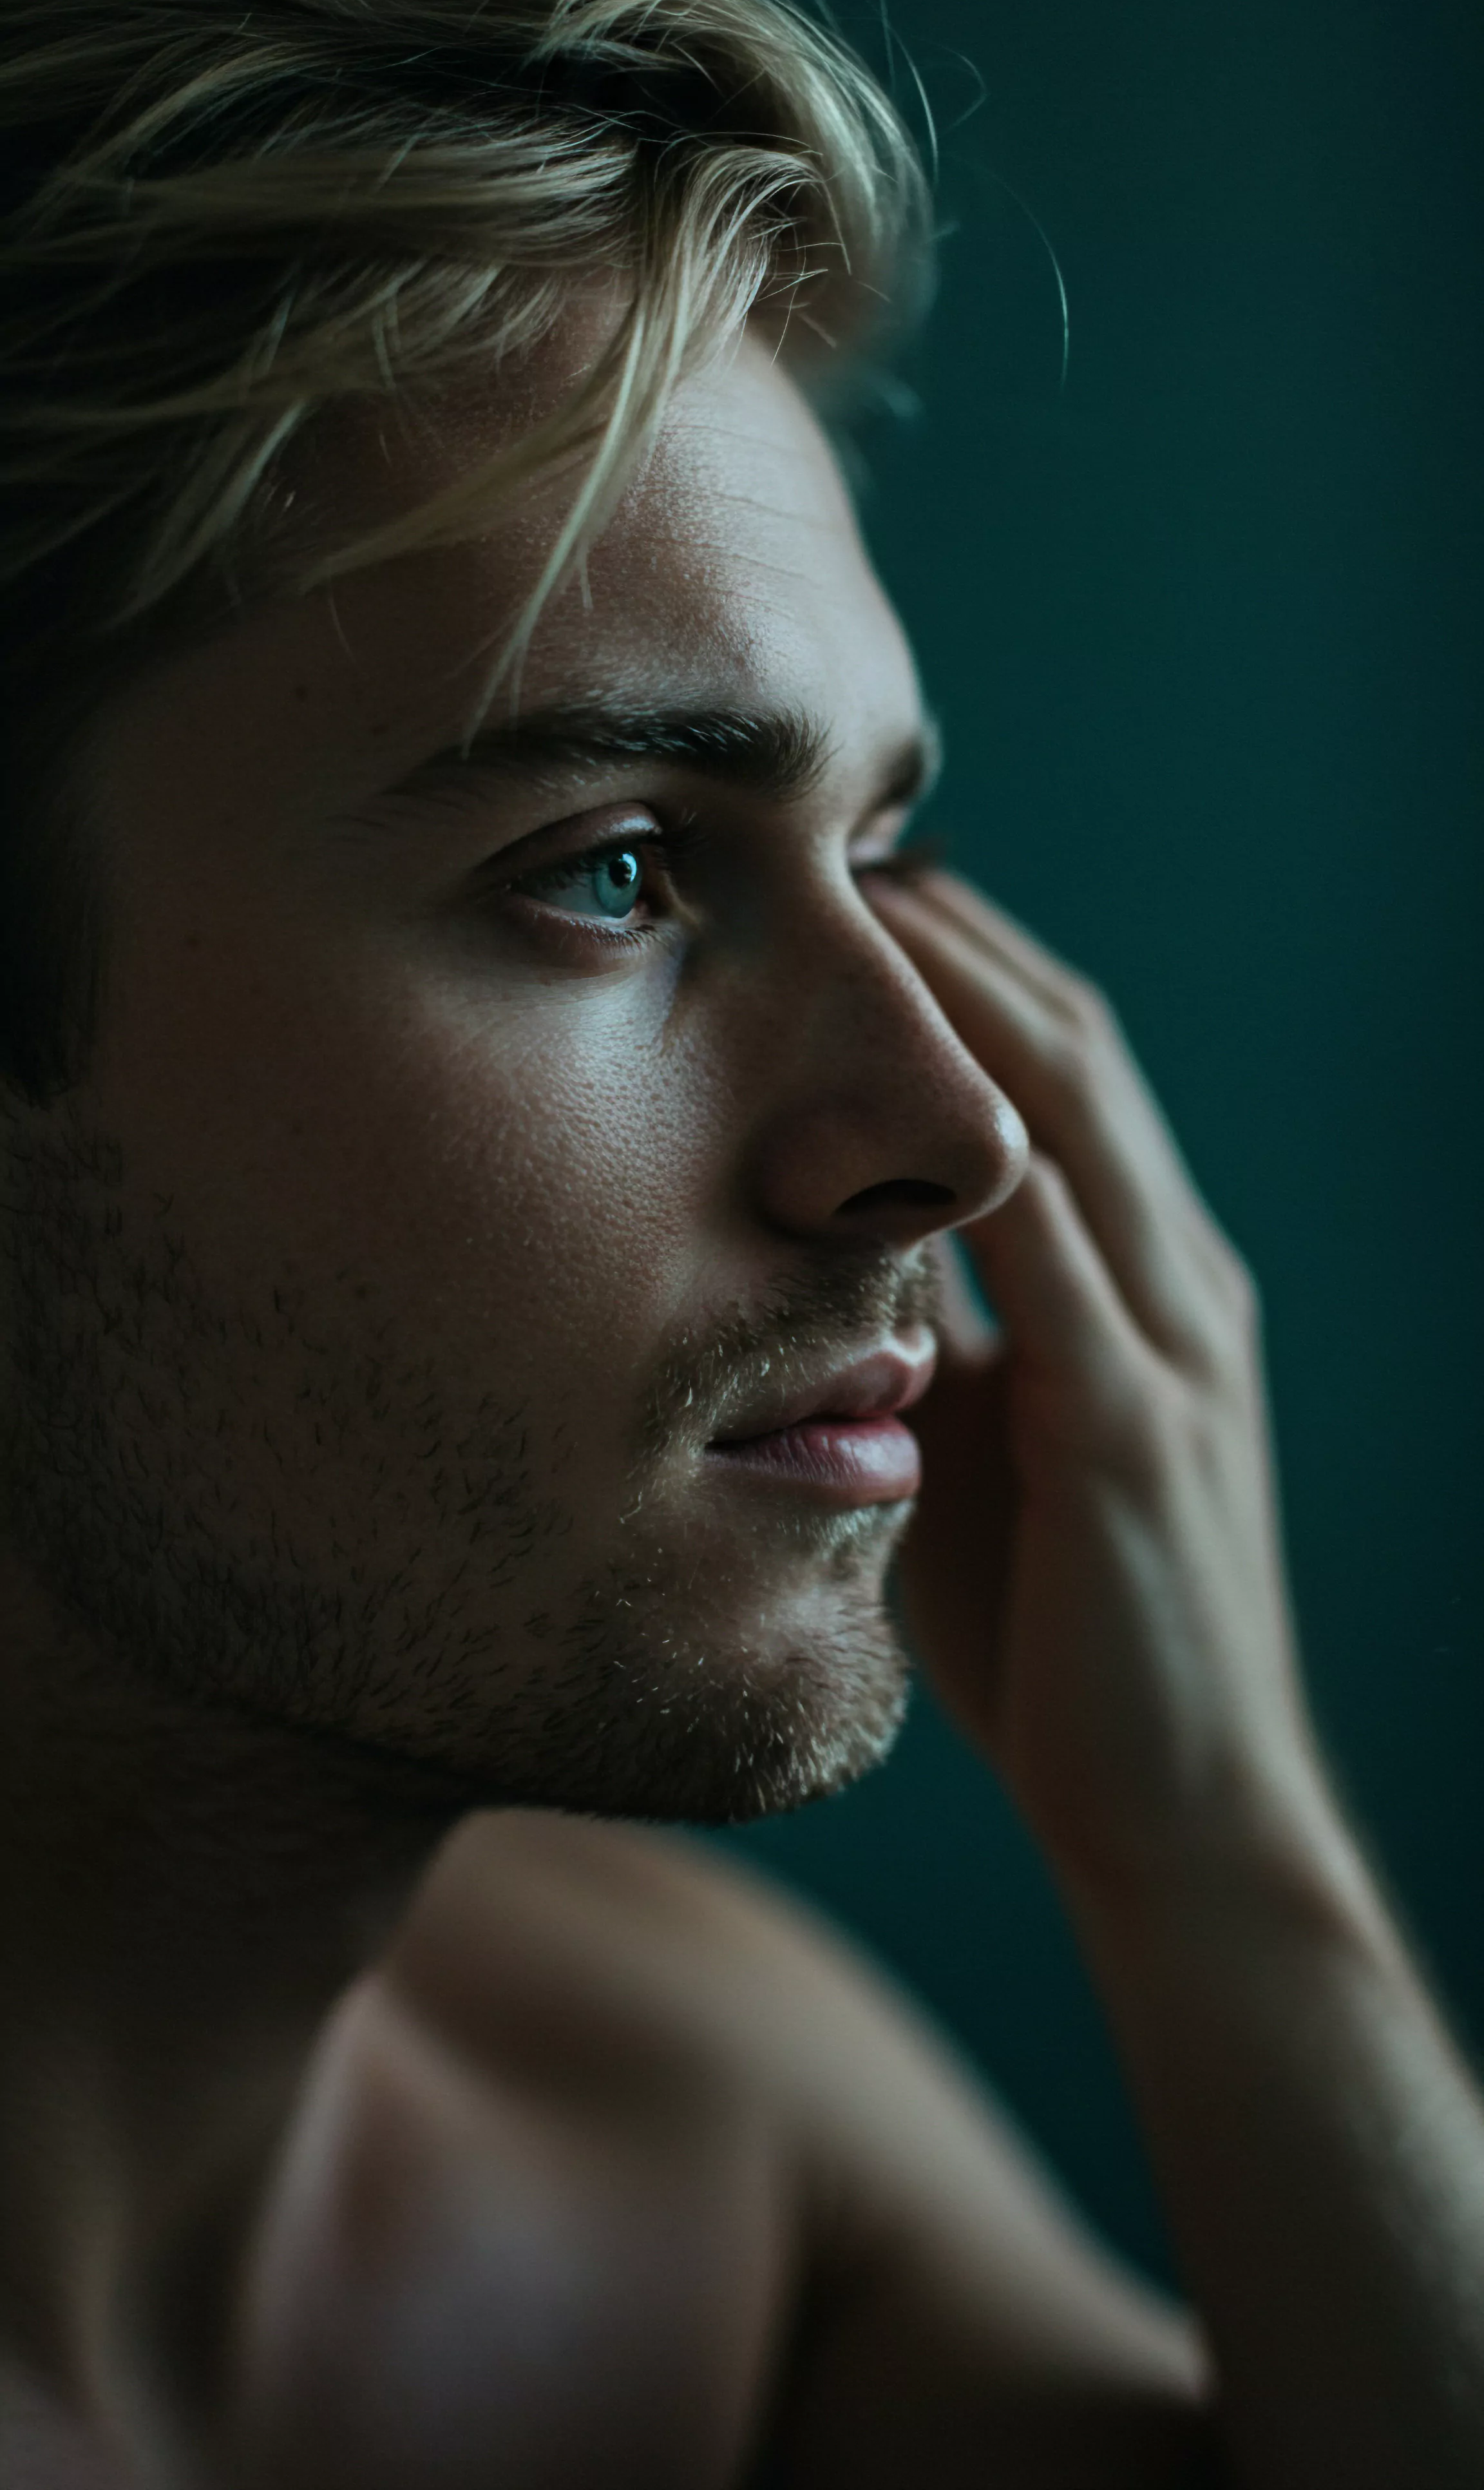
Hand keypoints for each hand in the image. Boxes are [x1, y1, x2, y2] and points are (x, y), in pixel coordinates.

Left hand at [868, 866, 1336, 1902]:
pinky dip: (982, 1162)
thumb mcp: (985, 1451)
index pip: (1067, 1075)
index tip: (862, 885)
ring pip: (1077, 1123)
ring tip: (863, 911)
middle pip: (1076, 1054)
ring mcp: (1172, 1353)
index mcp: (1148, 1285)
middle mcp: (1180, 1287)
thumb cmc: (1065, 1635)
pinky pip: (1058, 1264)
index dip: (974, 967)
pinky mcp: (1133, 1436)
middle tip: (844, 844)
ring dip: (971, 1006)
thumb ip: (937, 1340)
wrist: (1183, 1814)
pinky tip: (899, 1096)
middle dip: (966, 940)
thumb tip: (830, 1248)